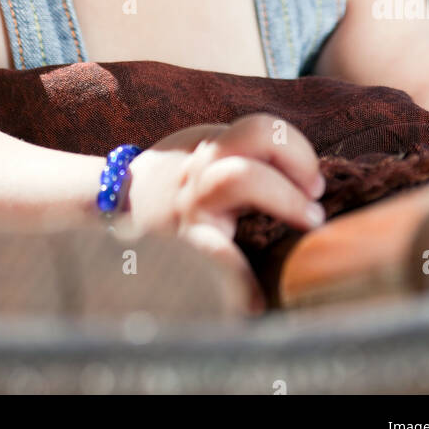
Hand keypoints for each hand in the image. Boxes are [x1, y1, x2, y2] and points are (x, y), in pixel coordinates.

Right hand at [118, 113, 325, 312]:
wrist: (113, 206)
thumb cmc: (172, 179)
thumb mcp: (201, 149)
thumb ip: (243, 151)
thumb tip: (306, 174)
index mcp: (208, 145)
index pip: (260, 128)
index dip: (295, 148)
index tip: (312, 179)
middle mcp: (200, 167)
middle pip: (255, 139)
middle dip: (296, 165)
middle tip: (315, 198)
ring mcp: (190, 203)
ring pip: (237, 178)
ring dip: (285, 198)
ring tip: (309, 221)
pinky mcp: (184, 242)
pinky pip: (214, 251)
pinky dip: (239, 275)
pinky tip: (258, 300)